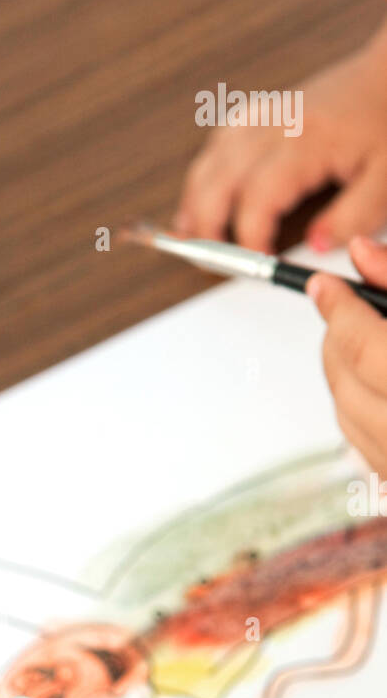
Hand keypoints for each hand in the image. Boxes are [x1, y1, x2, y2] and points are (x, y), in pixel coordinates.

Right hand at [174, 27, 386, 252]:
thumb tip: (316, 246)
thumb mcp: (386, 177)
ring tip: (187, 234)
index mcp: (303, 145)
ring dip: (194, 199)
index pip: (256, 200)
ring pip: (211, 160)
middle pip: (217, 181)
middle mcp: (275, 128)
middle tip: (207, 260)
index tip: (257, 261)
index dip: (248, 237)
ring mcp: (266, 118)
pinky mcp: (265, 113)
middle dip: (204, 225)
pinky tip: (205, 190)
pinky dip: (206, 170)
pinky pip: (220, 141)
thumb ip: (353, 216)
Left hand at [308, 237, 386, 472]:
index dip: (338, 307)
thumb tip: (359, 251)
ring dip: (350, 375)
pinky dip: (366, 411)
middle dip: (339, 339)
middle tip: (349, 311)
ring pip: (346, 414)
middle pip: (345, 380)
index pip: (361, 346)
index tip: (322, 284)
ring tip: (377, 346)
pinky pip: (364, 446)